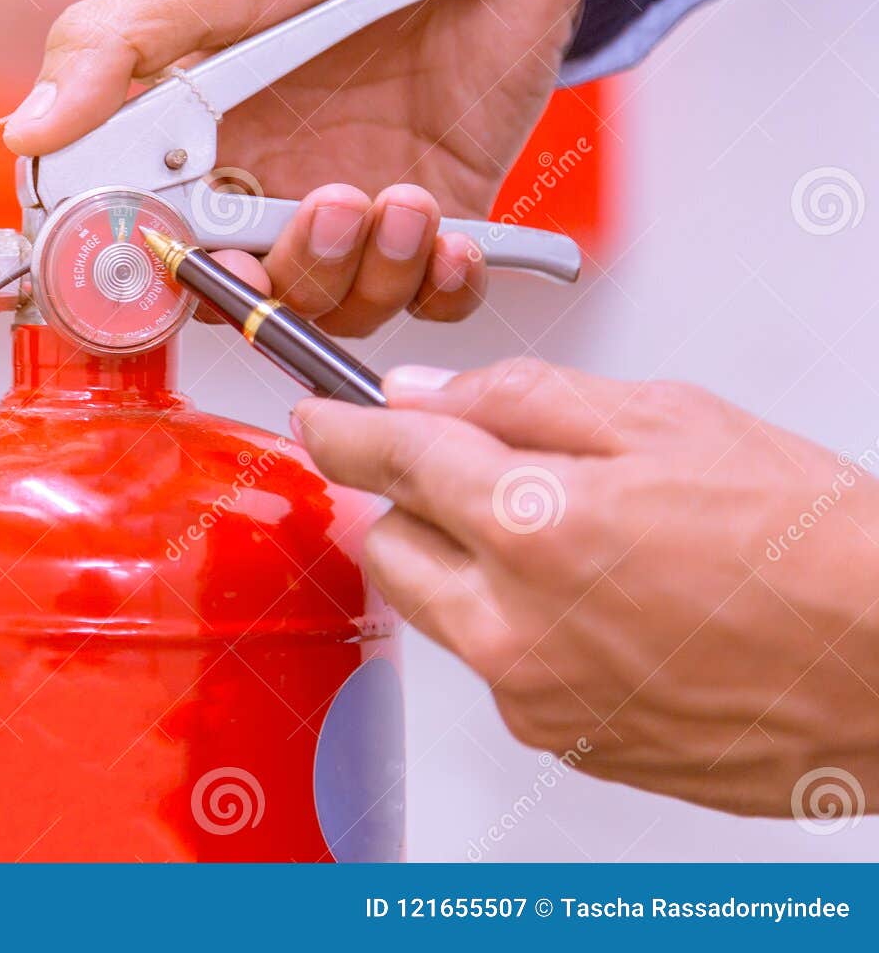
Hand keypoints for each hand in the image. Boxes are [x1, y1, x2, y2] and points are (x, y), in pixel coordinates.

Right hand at [4, 0, 582, 335]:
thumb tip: (30, 127)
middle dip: (289, 278)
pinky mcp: (438, 215)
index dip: (167, 275)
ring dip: (371, 273)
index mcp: (199, 145)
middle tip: (326, 208)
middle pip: (254, 297)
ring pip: (341, 308)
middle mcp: (270, 186)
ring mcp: (352, 206)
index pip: (158, 250)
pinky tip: (450, 231)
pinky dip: (442, 285)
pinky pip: (434, 298)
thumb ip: (114, 48)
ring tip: (402, 201)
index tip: (190, 261)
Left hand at [291, 358, 878, 816]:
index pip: (387, 461)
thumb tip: (420, 395)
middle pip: (388, 546)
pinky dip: (518, 624)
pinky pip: (497, 664)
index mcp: (535, 526)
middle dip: (411, 500)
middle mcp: (516, 626)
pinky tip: (603, 601)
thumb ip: (520, 400)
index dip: (342, 431)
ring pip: (439, 610)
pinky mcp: (563, 739)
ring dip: (465, 563)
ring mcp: (534, 695)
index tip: (321, 420)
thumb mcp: (665, 419)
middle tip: (476, 470)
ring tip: (571, 537)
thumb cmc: (811, 544)